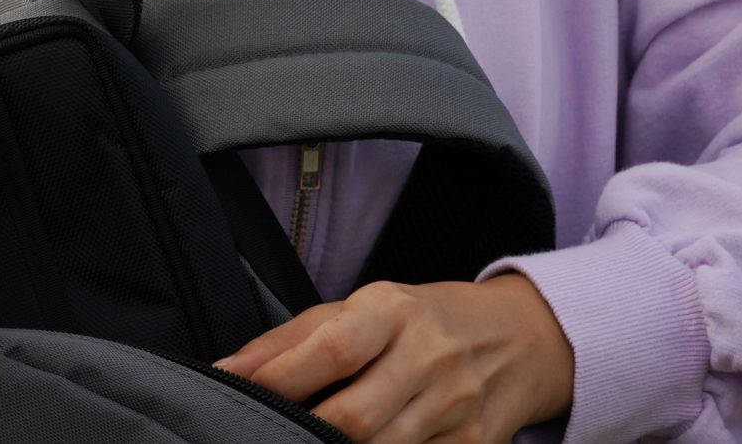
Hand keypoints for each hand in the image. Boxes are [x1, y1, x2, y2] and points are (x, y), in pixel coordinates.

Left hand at [211, 275, 573, 443]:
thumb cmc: (417, 322)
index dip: (283, 379)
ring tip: (308, 441)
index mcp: (393, 310)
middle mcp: (429, 357)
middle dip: (306, 432)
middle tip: (268, 434)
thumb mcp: (357, 310)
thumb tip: (224, 371)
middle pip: (355, 417)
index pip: (334, 348)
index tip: (239, 393)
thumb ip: (289, 341)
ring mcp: (457, 408)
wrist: (517, 340)